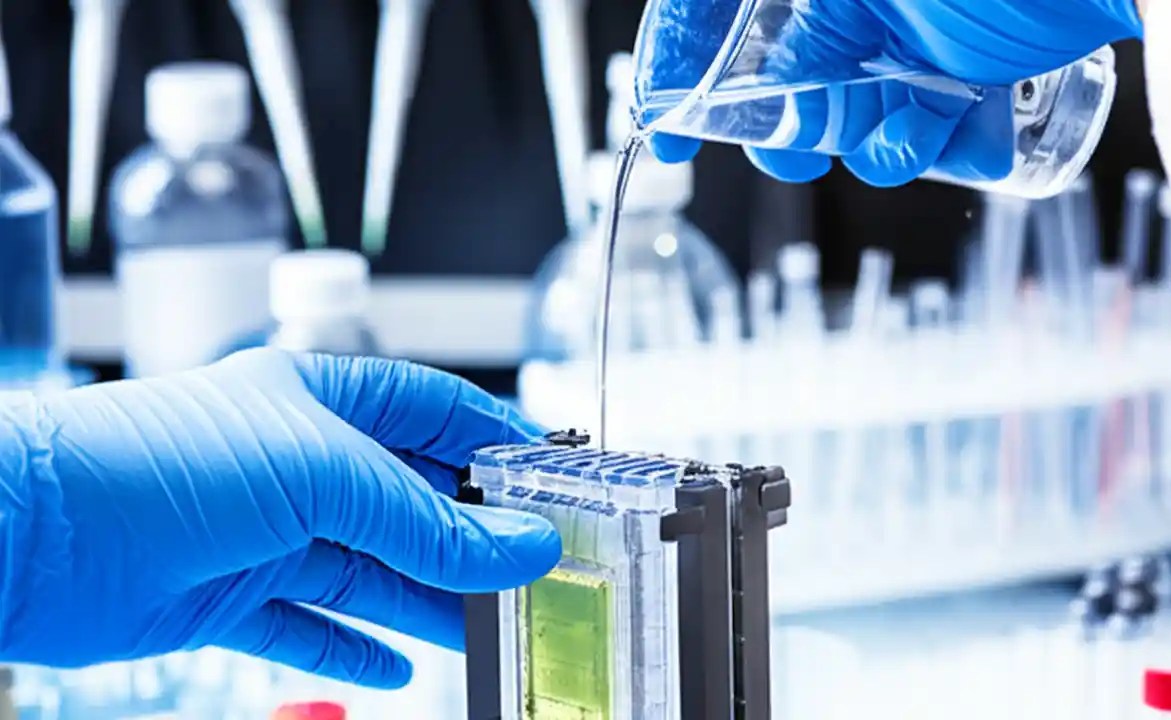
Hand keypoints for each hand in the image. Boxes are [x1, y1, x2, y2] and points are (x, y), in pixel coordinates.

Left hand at [0, 349, 559, 687]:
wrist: (34, 532)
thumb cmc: (164, 460)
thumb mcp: (323, 476)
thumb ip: (426, 523)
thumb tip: (520, 547)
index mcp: (321, 399)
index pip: (430, 409)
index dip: (490, 438)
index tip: (548, 477)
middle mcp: (297, 462)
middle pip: (407, 500)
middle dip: (470, 535)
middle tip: (533, 569)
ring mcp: (264, 532)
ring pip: (370, 571)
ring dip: (429, 600)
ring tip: (490, 628)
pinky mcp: (228, 596)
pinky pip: (309, 626)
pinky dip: (353, 647)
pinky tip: (397, 667)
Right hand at [648, 0, 1141, 184]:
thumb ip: (812, 27)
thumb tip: (772, 80)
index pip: (712, 12)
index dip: (676, 68)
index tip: (668, 133)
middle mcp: (856, 2)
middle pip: (780, 77)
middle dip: (783, 130)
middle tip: (792, 155)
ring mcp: (912, 35)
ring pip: (853, 115)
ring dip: (867, 144)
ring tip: (907, 130)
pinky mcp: (969, 73)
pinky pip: (927, 129)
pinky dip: (932, 147)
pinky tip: (960, 133)